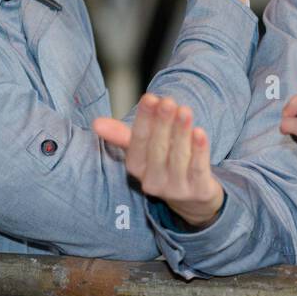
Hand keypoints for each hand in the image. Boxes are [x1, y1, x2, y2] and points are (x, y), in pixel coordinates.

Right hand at [93, 94, 225, 228]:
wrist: (192, 197)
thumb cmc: (163, 163)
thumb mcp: (142, 150)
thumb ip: (122, 135)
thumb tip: (96, 123)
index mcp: (136, 168)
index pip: (137, 142)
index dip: (144, 120)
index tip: (150, 98)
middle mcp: (153, 181)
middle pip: (157, 150)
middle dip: (163, 124)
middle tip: (168, 101)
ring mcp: (176, 188)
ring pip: (179, 158)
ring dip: (182, 133)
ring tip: (185, 111)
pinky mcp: (199, 191)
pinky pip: (198, 169)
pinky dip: (199, 151)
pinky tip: (200, 132)